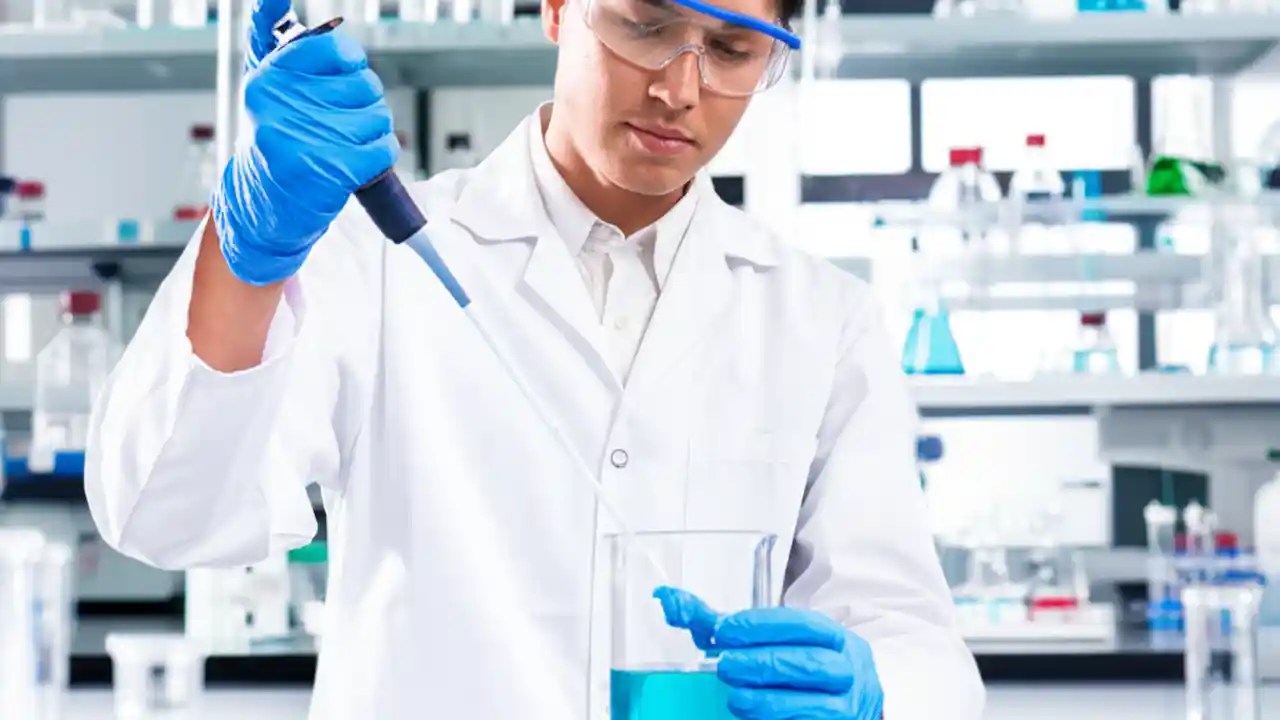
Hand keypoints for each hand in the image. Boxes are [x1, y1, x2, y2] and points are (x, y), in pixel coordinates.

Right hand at [210, 0, 397, 285]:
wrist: (265, 207)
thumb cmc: (276, 141)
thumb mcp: (269, 88)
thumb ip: (274, 39)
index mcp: (269, 78)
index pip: (335, 47)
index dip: (351, 64)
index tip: (343, 78)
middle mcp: (282, 104)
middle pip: (364, 84)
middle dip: (364, 103)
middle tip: (340, 122)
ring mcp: (306, 137)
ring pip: (378, 115)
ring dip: (373, 132)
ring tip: (346, 143)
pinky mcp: (332, 169)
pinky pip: (384, 147)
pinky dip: (380, 155)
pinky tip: (359, 162)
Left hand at [656, 587, 883, 719]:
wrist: (844, 713)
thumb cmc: (801, 673)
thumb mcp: (772, 644)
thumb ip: (725, 626)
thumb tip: (671, 601)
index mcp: (835, 639)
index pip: (805, 625)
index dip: (764, 625)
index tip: (725, 630)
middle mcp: (848, 671)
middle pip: (810, 664)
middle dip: (763, 663)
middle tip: (725, 665)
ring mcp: (846, 708)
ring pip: (813, 703)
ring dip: (768, 700)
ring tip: (737, 699)